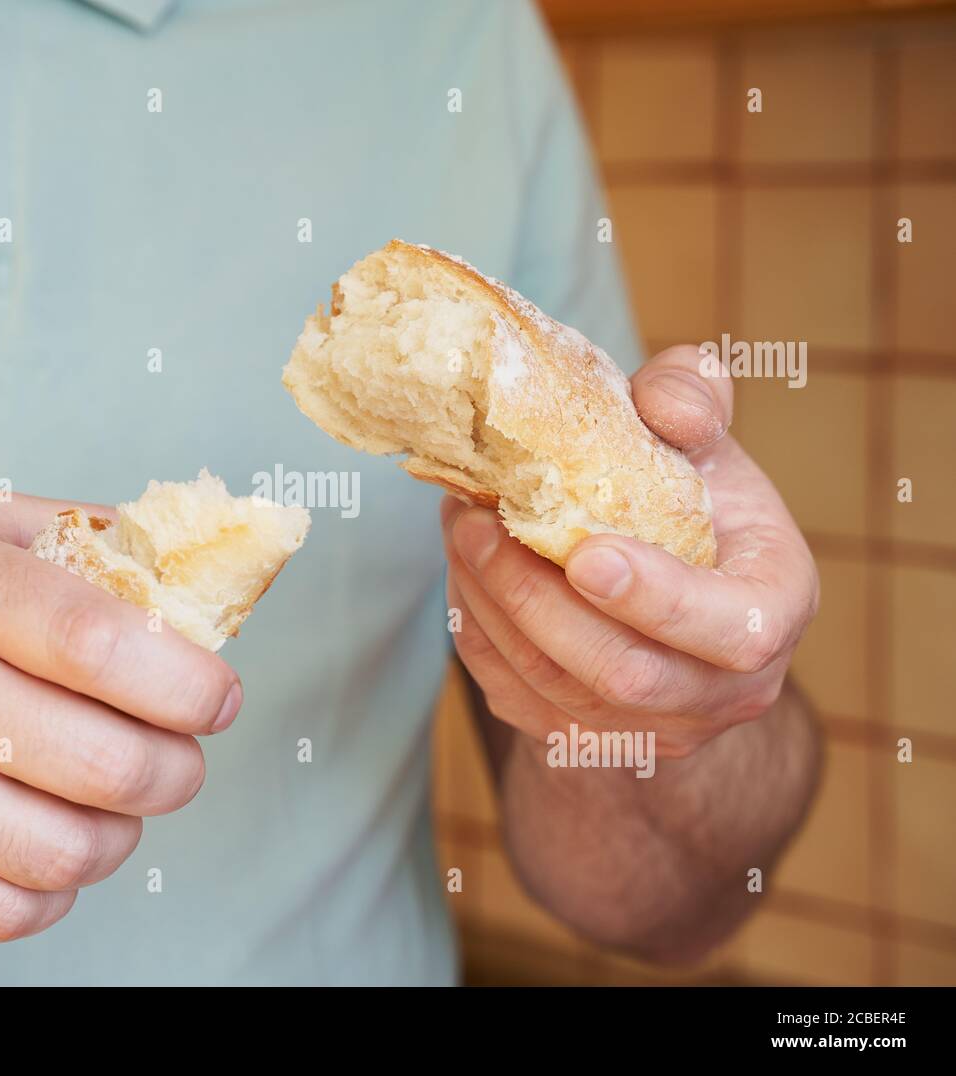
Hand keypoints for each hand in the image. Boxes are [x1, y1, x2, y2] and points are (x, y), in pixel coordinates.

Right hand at [0, 493, 240, 941]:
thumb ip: (65, 533)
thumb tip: (173, 566)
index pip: (100, 644)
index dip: (186, 684)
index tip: (218, 699)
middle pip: (102, 761)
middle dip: (176, 771)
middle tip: (180, 758)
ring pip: (61, 850)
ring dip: (122, 838)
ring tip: (119, 808)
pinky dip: (52, 896)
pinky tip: (52, 855)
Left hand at [443, 344, 817, 757]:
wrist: (664, 593)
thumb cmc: (691, 506)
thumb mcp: (706, 442)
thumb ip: (694, 399)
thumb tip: (664, 405)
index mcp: (772, 613)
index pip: (733, 633)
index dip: (658, 600)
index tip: (584, 552)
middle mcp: (722, 693)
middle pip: (621, 674)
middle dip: (536, 597)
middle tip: (475, 521)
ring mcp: (651, 730)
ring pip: (552, 688)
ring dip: (490, 606)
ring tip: (458, 530)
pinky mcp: (584, 741)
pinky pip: (513, 698)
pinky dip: (477, 635)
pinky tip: (464, 576)